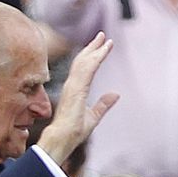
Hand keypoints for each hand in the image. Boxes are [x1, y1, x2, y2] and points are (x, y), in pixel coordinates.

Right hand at [36, 32, 119, 163]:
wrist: (62, 140)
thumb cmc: (73, 132)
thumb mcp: (93, 117)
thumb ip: (103, 105)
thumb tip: (115, 94)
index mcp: (75, 91)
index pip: (84, 69)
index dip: (93, 56)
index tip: (102, 46)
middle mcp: (71, 86)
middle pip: (82, 61)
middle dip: (92, 48)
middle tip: (102, 36)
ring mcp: (72, 87)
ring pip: (84, 63)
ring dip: (94, 50)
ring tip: (104, 39)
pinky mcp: (75, 90)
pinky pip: (87, 70)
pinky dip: (95, 59)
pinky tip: (102, 51)